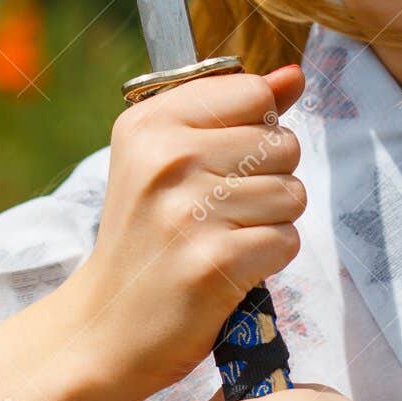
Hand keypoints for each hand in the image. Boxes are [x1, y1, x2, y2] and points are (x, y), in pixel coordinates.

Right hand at [63, 65, 306, 398]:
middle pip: (282, 144)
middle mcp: (167, 160)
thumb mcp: (168, 159)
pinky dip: (268, 258)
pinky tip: (229, 266)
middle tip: (219, 210)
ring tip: (223, 237)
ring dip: (271, 221)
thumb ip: (233, 110)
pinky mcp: (214, 262)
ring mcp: (189, 212)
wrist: (107, 325)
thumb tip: (294, 75)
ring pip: (292, 193)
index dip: (255, 129)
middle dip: (269, 179)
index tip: (220, 160)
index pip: (254, 93)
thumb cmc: (145, 235)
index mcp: (150, 123)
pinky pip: (286, 240)